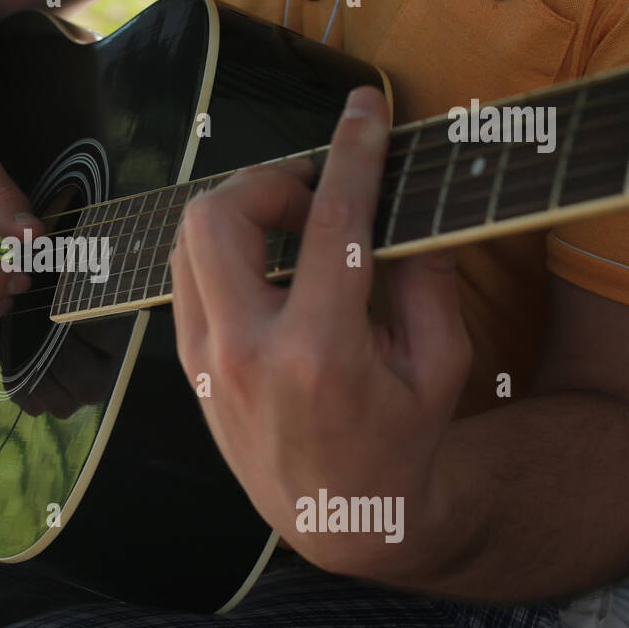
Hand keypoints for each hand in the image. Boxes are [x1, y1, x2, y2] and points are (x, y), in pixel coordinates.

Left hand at [169, 86, 470, 572]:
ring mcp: (208, 359)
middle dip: (269, 180)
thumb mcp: (439, 365)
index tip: (366, 108)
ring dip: (242, 210)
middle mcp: (246, 352)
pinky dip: (226, 248)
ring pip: (190, 238)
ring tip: (295, 228)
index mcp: (319, 354)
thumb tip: (402, 205)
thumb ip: (425, 278)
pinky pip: (189, 274)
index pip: (331, 224)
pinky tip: (270, 263)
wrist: (336, 519)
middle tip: (315, 195)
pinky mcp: (192, 362)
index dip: (352, 152)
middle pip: (219, 215)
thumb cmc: (398, 445)